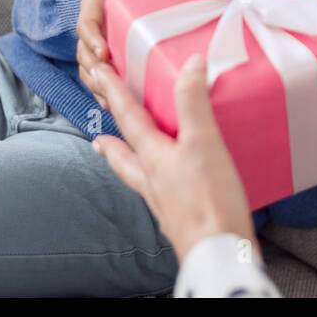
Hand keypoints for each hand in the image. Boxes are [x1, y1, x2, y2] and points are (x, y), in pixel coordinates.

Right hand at [77, 0, 157, 107]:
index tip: (104, 53)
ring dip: (97, 87)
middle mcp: (89, 29)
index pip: (86, 24)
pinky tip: (112, 107)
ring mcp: (94, 47)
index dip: (92, 39)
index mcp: (93, 7)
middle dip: (95, 70)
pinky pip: (98, 80)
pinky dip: (103, 93)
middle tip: (111, 84)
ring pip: (88, 71)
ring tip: (111, 102)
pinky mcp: (103, 61)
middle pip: (84, 54)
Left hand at [91, 53, 258, 260]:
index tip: (98, 73)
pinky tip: (169, 192)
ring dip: (127, 166)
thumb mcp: (203, 141)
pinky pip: (161, 198)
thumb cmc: (209, 200)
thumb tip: (190, 64)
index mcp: (154, 157)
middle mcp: (153, 181)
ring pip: (139, 179)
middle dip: (112, 141)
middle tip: (97, 135)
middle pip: (125, 156)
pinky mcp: (182, 220)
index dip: (114, 92)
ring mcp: (165, 204)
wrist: (218, 252)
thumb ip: (193, 102)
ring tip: (121, 161)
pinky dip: (158, 188)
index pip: (129, 118)